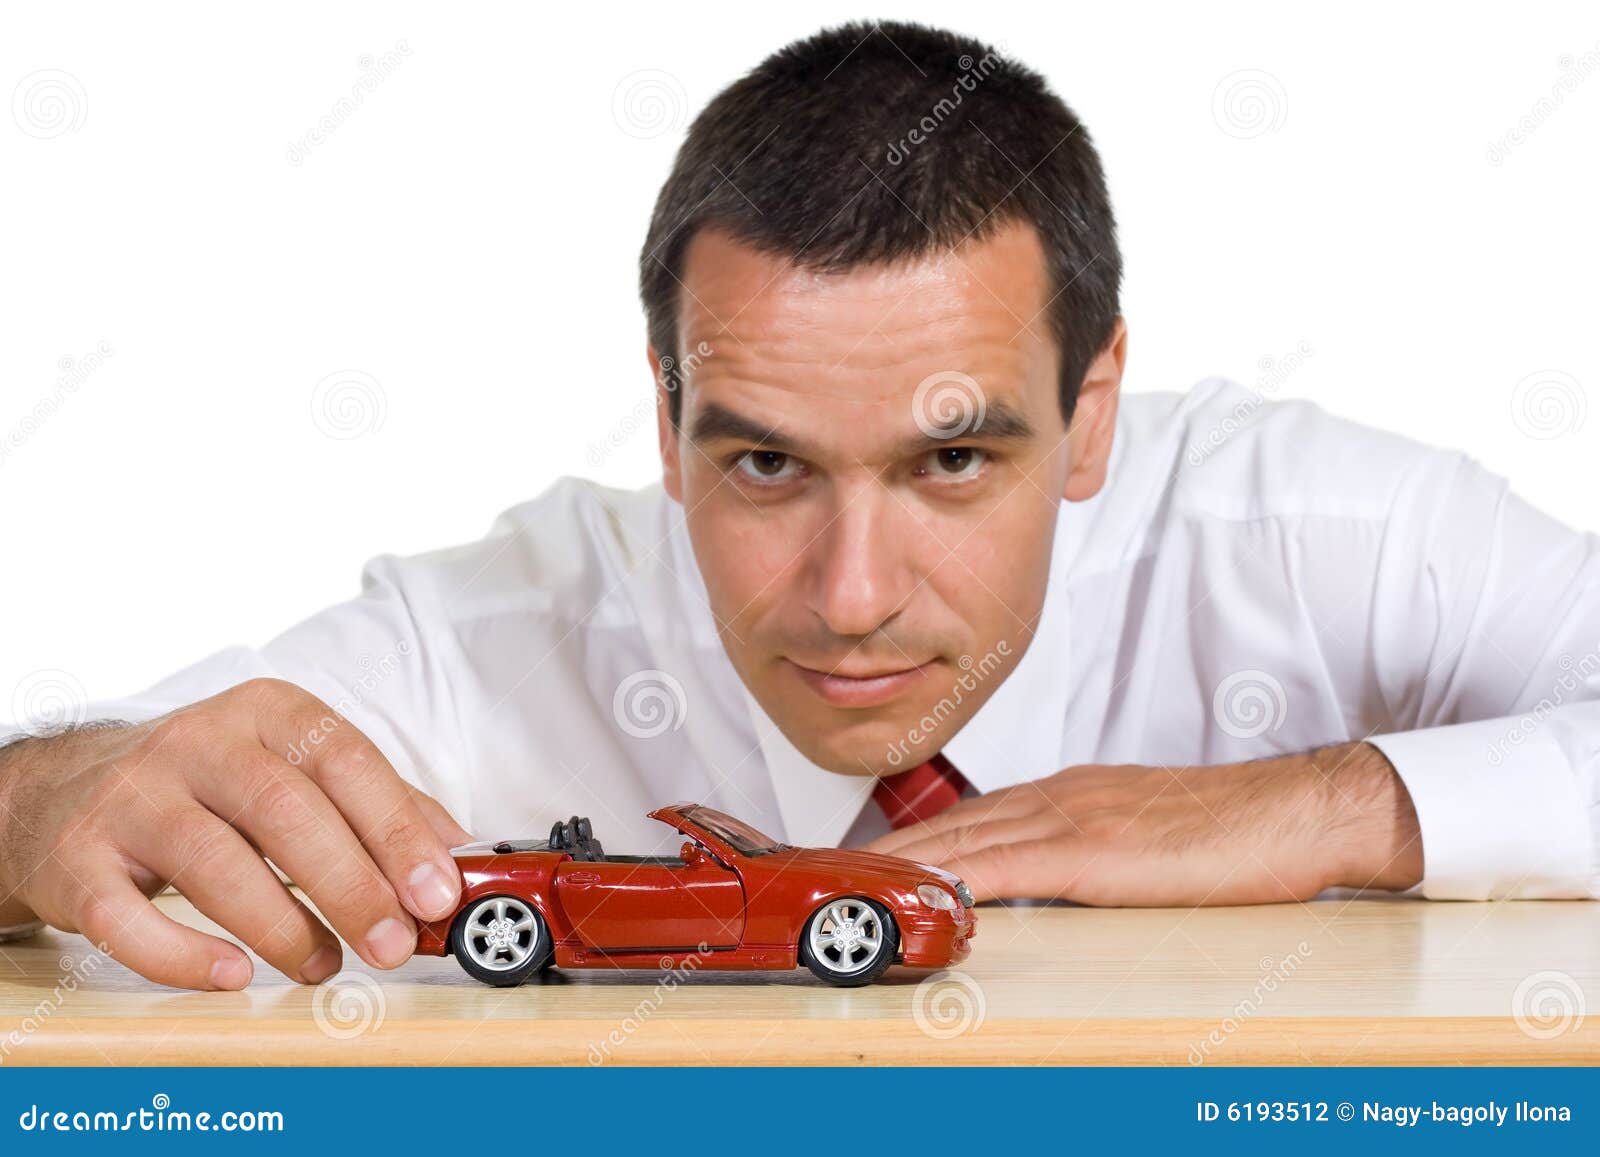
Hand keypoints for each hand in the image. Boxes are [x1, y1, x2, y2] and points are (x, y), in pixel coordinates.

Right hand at [0, 678, 471, 988]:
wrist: (65, 791)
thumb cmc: (209, 788)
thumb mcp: (294, 770)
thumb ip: (378, 807)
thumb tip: (454, 858)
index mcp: (269, 713)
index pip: (346, 761)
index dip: (397, 830)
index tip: (437, 892)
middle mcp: (199, 742)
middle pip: (285, 811)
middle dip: (350, 887)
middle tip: (391, 945)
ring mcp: (132, 797)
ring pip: (213, 861)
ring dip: (281, 926)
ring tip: (323, 964)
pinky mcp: (77, 858)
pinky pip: (126, 917)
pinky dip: (182, 955)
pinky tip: (232, 973)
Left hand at [863, 742, 1422, 904]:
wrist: (1290, 813)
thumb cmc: (1226, 830)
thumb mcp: (1136, 837)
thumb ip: (1081, 853)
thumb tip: (1038, 885)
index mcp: (1064, 795)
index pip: (965, 818)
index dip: (907, 841)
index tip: (862, 861)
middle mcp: (1055, 797)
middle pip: (947, 825)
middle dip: (883, 851)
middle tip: (826, 874)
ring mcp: (1071, 819)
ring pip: (962, 839)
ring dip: (900, 863)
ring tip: (847, 883)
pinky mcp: (1092, 851)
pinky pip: (1005, 866)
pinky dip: (955, 877)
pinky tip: (920, 891)